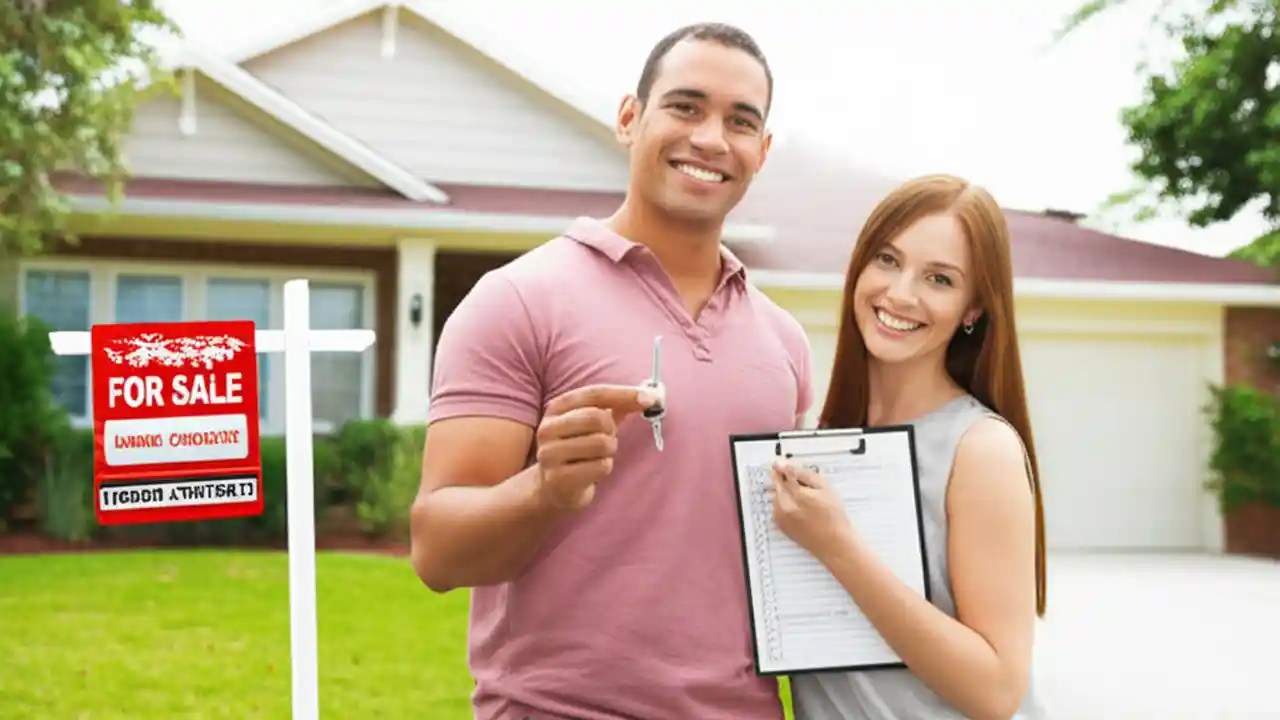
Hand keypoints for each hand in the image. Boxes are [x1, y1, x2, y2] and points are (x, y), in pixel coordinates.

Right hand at [534, 384, 656, 509]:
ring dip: (609, 452)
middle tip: (606, 440)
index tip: (650, 399)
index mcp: (556, 408)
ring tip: (598, 457)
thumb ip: (616, 406)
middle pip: (597, 417)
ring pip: (601, 443)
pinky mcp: (558, 478)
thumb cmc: (579, 449)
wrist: (555, 486)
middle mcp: (547, 428)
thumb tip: (649, 395)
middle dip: (611, 430)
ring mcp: (549, 454)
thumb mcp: (592, 423)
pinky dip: (605, 468)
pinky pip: (601, 467)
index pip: (594, 394)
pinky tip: (592, 472)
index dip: (623, 394)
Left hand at [771, 457, 853, 560]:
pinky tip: (800, 510)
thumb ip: (803, 474)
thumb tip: (786, 466)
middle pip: (777, 484)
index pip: (782, 473)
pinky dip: (784, 505)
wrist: (833, 543)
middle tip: (801, 485)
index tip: (786, 464)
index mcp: (795, 494)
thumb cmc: (833, 517)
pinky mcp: (780, 525)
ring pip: (776, 496)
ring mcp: (780, 517)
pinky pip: (776, 508)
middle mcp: (784, 506)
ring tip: (803, 500)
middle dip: (785, 480)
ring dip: (784, 493)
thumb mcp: (824, 488)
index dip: (785, 467)